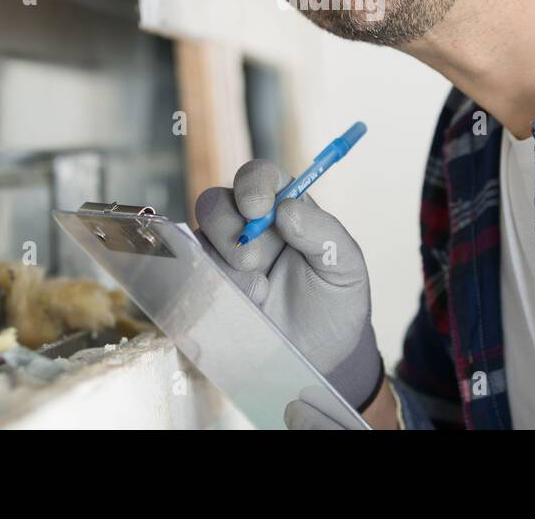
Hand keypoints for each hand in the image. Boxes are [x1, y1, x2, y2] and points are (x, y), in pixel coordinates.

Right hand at [193, 159, 382, 412]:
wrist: (319, 358)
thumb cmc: (334, 304)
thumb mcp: (345, 267)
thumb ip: (323, 232)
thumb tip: (286, 208)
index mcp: (282, 210)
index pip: (259, 177)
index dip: (252, 184)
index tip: (257, 208)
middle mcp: (247, 228)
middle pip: (215, 202)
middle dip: (228, 226)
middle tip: (253, 259)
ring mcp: (223, 260)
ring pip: (199, 239)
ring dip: (223, 263)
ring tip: (258, 293)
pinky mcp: (207, 290)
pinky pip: (188, 277)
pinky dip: (209, 288)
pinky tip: (240, 307)